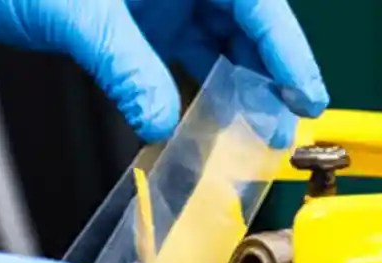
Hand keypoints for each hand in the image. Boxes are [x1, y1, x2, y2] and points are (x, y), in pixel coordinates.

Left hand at [0, 0, 328, 141]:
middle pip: (239, 17)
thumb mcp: (77, 15)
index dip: (286, 46)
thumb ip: (125, 68)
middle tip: (278, 123)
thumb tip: (160, 117)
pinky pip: (170, 51)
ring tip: (246, 129)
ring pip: (208, 37)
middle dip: (262, 71)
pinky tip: (196, 116)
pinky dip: (185, 83)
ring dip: (229, 83)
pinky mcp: (122, 14)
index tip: (305, 91)